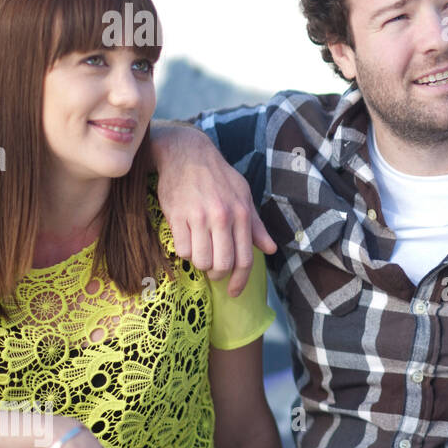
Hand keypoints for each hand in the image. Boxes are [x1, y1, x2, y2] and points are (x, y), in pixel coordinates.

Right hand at [152, 122, 275, 296]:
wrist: (187, 155)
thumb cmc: (219, 177)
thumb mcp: (243, 196)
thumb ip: (256, 226)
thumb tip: (270, 249)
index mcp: (242, 214)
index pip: (245, 258)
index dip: (240, 281)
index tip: (234, 292)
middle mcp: (223, 217)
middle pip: (222, 265)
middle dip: (218, 274)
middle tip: (214, 270)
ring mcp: (199, 217)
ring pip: (200, 261)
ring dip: (200, 264)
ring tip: (200, 252)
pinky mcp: (177, 216)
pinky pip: (182, 249)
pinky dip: (184, 252)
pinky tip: (187, 240)